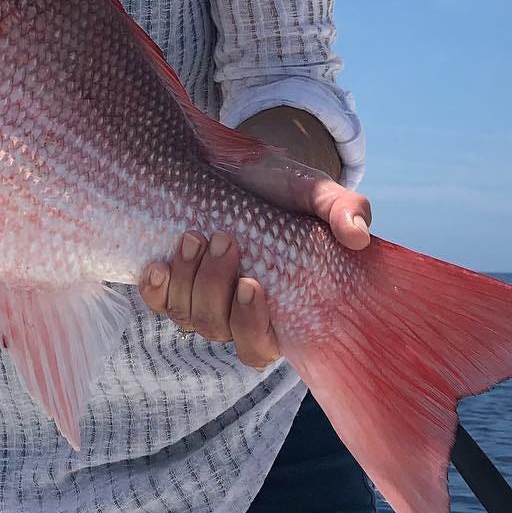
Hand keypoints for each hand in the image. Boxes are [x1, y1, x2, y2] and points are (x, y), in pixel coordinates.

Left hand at [139, 190, 371, 366]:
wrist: (239, 166)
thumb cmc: (282, 189)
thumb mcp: (315, 193)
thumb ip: (343, 210)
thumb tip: (357, 235)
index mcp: (277, 309)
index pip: (260, 347)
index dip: (253, 326)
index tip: (253, 285)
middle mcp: (234, 312)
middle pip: (217, 328)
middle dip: (215, 288)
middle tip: (224, 239)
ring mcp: (200, 296)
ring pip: (187, 314)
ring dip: (188, 278)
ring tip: (194, 236)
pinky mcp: (172, 278)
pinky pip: (157, 300)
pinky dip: (155, 288)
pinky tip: (158, 264)